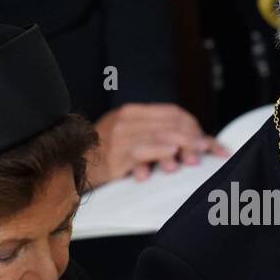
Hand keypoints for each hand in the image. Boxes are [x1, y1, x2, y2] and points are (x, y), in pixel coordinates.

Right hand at [90, 103, 226, 183]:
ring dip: (182, 146)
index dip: (194, 126)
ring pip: (159, 135)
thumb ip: (152, 135)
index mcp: (132, 112)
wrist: (70, 167)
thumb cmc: (103, 155)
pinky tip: (172, 154)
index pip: (172, 113)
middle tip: (208, 150)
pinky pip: (141, 150)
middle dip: (193, 137)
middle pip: (169, 123)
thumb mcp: (127, 137)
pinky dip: (158, 151)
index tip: (210, 143)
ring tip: (197, 156)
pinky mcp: (114, 155)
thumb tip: (187, 145)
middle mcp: (126, 120)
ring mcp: (119, 136)